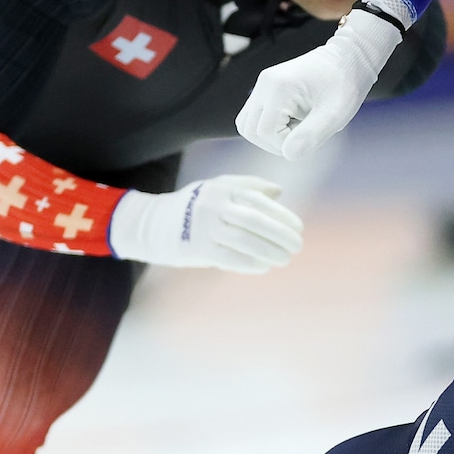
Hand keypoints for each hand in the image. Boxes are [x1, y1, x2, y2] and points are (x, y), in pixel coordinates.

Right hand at [108, 176, 303, 272]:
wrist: (155, 223)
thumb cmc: (195, 205)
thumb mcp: (217, 188)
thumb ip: (248, 187)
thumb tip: (279, 192)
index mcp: (222, 189)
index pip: (260, 201)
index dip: (283, 216)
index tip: (298, 228)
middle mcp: (214, 206)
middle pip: (256, 222)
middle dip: (281, 236)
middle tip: (297, 246)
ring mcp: (205, 228)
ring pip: (246, 241)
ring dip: (270, 252)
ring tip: (285, 259)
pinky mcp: (198, 249)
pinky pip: (231, 259)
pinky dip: (252, 264)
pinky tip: (265, 267)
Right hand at [236, 9, 402, 159]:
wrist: (348, 59)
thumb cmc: (345, 85)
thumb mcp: (335, 114)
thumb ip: (311, 135)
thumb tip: (288, 154)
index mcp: (279, 87)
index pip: (264, 131)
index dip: (284, 144)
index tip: (309, 135)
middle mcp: (264, 83)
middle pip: (250, 130)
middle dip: (275, 142)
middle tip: (303, 134)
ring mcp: (262, 84)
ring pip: (247, 124)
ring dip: (269, 136)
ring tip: (298, 127)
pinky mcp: (265, 88)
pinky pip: (254, 116)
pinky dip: (269, 126)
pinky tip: (293, 121)